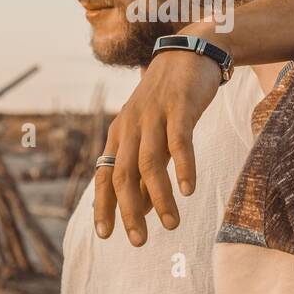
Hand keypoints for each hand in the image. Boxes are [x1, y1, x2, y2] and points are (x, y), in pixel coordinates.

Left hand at [93, 35, 222, 245]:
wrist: (190, 52)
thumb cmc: (170, 101)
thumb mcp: (152, 134)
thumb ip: (145, 168)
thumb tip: (142, 209)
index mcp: (120, 133)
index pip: (105, 174)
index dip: (103, 205)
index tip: (105, 235)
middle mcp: (131, 125)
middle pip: (123, 174)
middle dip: (129, 211)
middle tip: (138, 241)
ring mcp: (154, 115)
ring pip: (149, 162)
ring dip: (159, 197)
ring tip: (172, 224)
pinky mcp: (179, 106)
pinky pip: (179, 141)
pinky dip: (183, 166)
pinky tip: (189, 189)